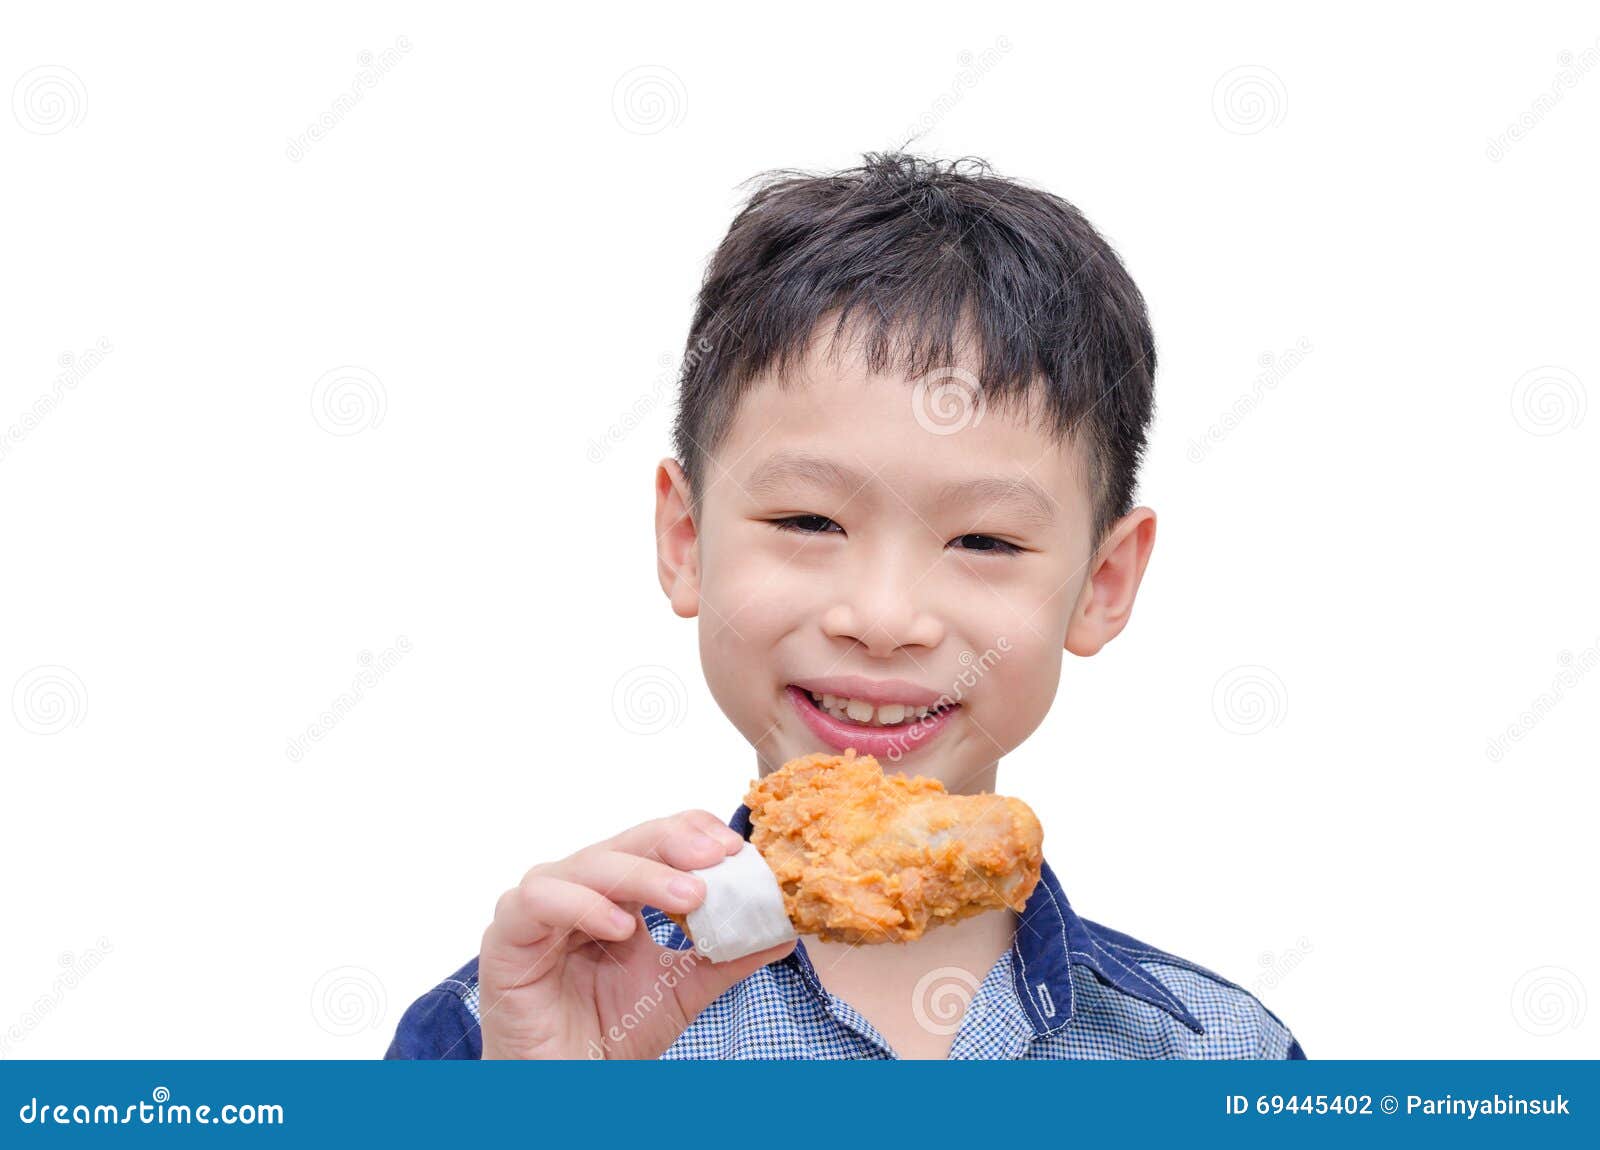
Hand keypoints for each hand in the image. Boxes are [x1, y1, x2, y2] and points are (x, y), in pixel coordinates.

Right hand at [477, 809, 796, 1058]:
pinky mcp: (507, 936)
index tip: (735, 850)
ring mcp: (539, 908)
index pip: (655, 839)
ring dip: (641, 875)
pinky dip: (581, 904)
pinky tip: (620, 926)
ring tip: (689, 898)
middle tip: (718, 857)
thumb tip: (782, 931)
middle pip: (625, 841)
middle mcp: (577, 889)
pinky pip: (538, 901)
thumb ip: (726, 958)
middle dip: (675, 844)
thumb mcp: (683, 990)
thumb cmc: (610, 1034)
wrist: (567, 1088)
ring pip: (587, 864)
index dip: (693, 833)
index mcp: (617, 891)